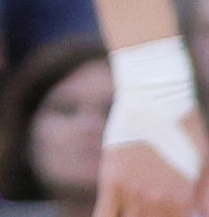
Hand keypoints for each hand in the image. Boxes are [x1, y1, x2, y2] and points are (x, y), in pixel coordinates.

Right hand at [94, 126, 208, 216]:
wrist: (154, 97)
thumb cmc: (182, 126)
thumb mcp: (203, 162)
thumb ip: (204, 195)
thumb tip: (203, 215)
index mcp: (180, 202)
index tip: (162, 212)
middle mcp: (156, 202)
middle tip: (147, 210)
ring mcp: (132, 192)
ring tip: (132, 211)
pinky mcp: (111, 180)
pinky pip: (104, 215)